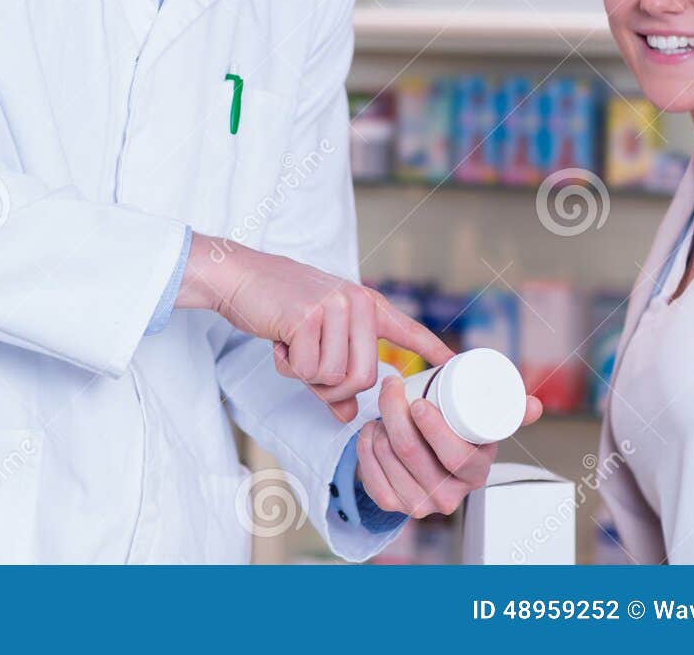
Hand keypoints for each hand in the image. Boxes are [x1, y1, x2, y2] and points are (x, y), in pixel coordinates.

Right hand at [176, 233, 452, 420]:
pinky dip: (289, 367)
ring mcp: (334, 308)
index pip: (408, 330)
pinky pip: (309, 369)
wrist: (238, 275)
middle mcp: (356, 303)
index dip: (432, 351)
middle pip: (364, 378)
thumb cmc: (277, 306)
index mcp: (365, 304)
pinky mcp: (308, 318)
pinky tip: (278, 342)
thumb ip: (335, 372)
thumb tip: (347, 416)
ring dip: (308, 377)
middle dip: (332, 389)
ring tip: (290, 349)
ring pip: (336, 378)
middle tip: (306, 369)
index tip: (455, 364)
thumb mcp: (314, 335)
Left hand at [355, 374, 544, 517]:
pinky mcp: (392, 504)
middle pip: (412, 453)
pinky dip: (365, 446)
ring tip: (385, 406)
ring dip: (379, 425)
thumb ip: (511, 412)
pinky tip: (371, 431)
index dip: (432, 429)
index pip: (455, 457)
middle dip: (394, 412)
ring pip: (387, 458)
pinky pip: (369, 475)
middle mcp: (447, 498)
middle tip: (391, 386)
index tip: (419, 401)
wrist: (436, 465)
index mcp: (475, 476)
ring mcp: (418, 504)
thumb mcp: (488, 425)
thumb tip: (534, 405)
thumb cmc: (462, 437)